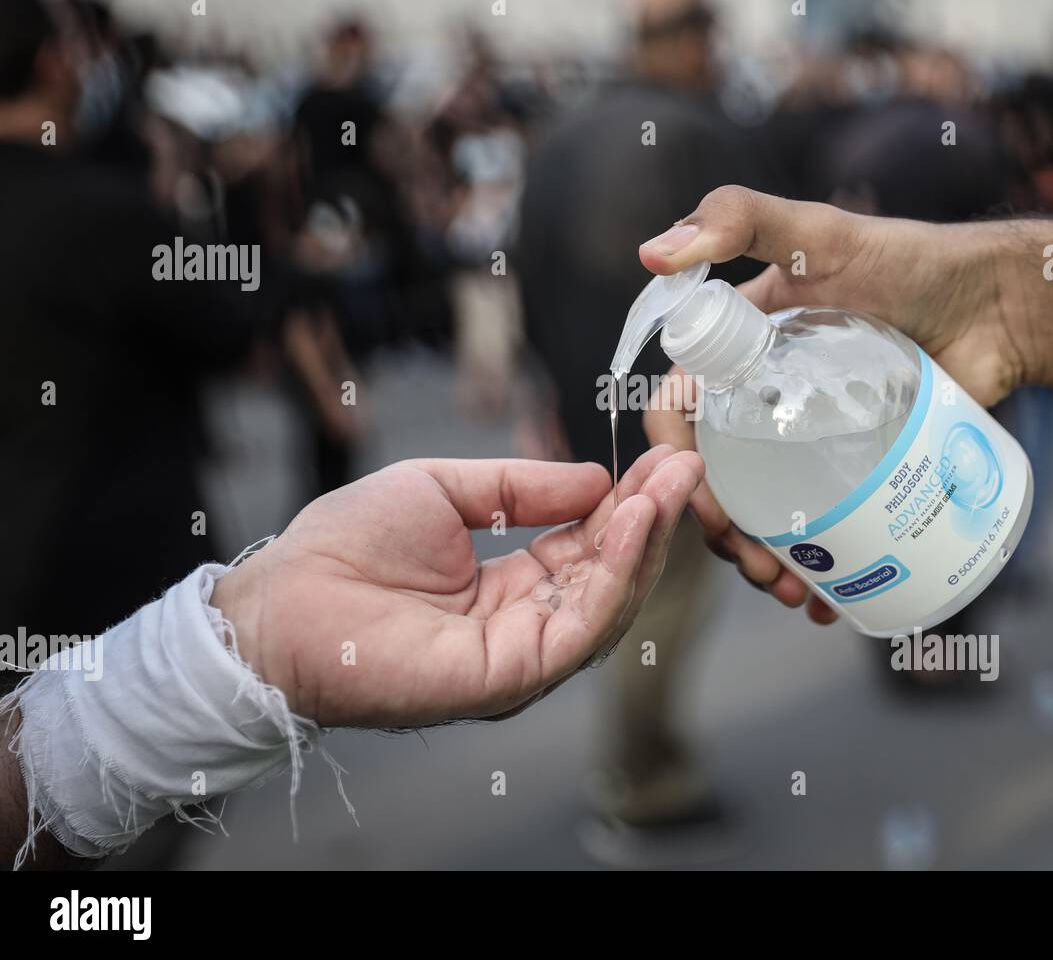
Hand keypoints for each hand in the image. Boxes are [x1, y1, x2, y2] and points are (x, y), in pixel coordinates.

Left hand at [211, 446, 702, 726]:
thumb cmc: (346, 547)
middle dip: (650, 519)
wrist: (285, 600)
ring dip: (644, 541)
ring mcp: (520, 656)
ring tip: (667, 484)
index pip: (586, 546)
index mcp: (506, 586)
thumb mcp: (447, 490)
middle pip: (608, 575)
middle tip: (684, 464)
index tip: (662, 461)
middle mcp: (522, 625)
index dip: (626, 504)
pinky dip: (615, 572)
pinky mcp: (511, 675)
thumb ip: (521, 488)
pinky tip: (631, 521)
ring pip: (607, 602)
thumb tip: (595, 481)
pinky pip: (581, 624)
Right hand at [639, 185, 1033, 624]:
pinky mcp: (859, 473)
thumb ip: (740, 220)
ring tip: (796, 590)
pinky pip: (825, 531)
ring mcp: (812, 445)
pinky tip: (829, 603)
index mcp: (740, 356)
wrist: (1002, 309)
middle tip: (759, 563)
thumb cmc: (910, 261)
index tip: (704, 499)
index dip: (674, 461)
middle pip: (717, 482)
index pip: (680, 413)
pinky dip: (820, 572)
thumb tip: (652, 253)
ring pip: (764, 516)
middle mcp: (765, 404)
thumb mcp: (820, 233)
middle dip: (723, 532)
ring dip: (762, 563)